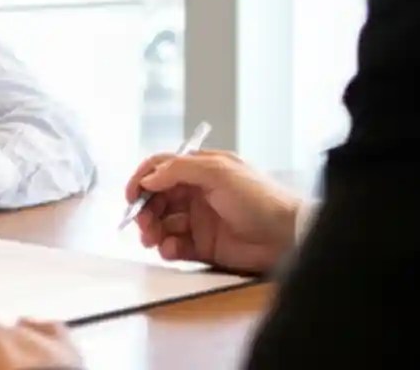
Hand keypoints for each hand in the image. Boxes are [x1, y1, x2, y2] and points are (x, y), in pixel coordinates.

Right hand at [125, 150, 302, 273]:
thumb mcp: (218, 172)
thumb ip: (179, 170)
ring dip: (151, 230)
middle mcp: (197, 193)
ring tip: (152, 239)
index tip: (131, 196)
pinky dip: (167, 248)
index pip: (161, 169)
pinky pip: (175, 246)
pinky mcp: (204, 245)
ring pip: (162, 223)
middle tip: (141, 223)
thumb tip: (149, 178)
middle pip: (156, 198)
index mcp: (200, 170)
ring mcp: (199, 219)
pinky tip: (171, 249)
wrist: (287, 235)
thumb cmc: (260, 198)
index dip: (142, 180)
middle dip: (144, 210)